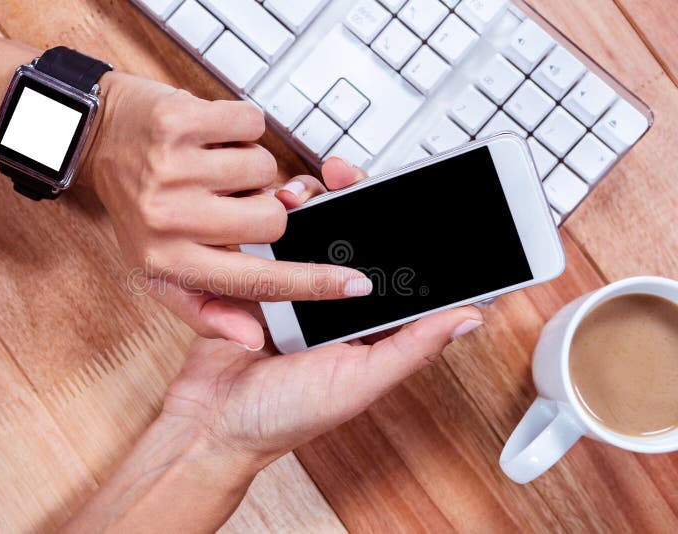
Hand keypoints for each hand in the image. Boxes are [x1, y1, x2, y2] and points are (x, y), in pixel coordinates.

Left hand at [85, 72, 368, 349]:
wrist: (98, 136)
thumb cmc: (137, 204)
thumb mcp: (161, 269)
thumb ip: (207, 308)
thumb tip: (254, 337)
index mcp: (168, 261)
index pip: (257, 282)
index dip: (314, 284)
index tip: (356, 285)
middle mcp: (167, 218)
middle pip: (274, 217)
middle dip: (264, 203)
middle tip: (232, 196)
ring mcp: (171, 167)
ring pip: (265, 168)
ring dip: (248, 165)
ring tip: (212, 166)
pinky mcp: (179, 120)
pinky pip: (252, 124)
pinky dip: (241, 128)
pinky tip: (210, 137)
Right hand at [160, 160, 483, 462]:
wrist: (209, 424)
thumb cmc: (283, 417)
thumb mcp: (358, 383)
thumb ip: (411, 348)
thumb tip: (470, 317)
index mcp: (367, 326)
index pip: (398, 268)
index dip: (406, 230)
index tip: (407, 195)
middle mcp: (333, 302)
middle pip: (353, 237)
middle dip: (352, 199)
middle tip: (342, 176)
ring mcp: (293, 289)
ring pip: (311, 230)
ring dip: (311, 203)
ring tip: (304, 191)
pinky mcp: (256, 282)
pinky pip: (269, 241)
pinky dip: (271, 220)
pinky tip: (275, 205)